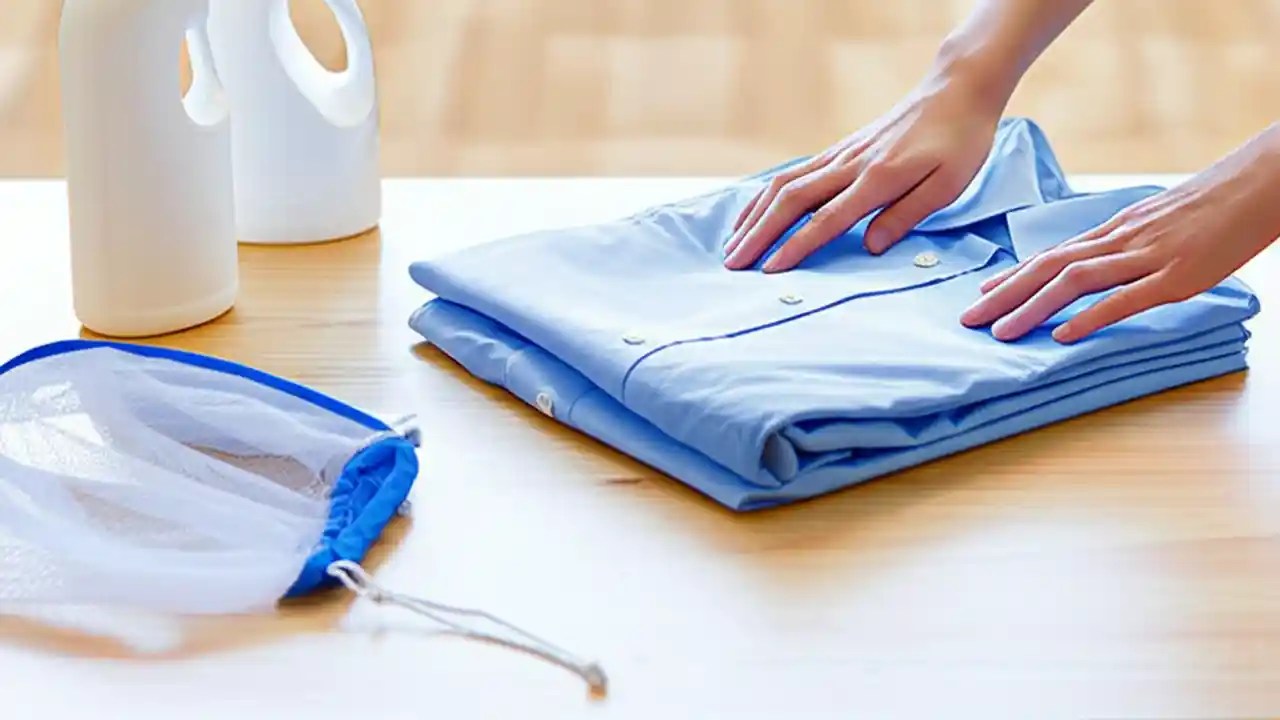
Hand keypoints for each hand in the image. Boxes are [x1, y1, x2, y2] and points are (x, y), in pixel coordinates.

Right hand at [723, 71, 1004, 272]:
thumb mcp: (948, 184)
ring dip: (754, 216)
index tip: (770, 270)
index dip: (797, 245)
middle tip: (733, 264)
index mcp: (878, 178)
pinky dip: (766, 196)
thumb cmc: (960, 140)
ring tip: (732, 244)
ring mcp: (840, 155)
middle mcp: (850, 165)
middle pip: (791, 201)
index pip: (827, 218)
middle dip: (759, 234)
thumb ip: (906, 214)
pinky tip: (754, 212)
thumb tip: (870, 247)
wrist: (956, 89)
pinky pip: (792, 174)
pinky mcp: (839, 150)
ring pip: (784, 184)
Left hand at [960, 124, 1279, 342]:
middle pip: (1050, 267)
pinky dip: (1091, 317)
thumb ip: (1123, 243)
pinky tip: (1063, 336)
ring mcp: (1147, 258)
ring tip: (1001, 332)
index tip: (983, 293)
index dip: (1014, 275)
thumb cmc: (1210, 206)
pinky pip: (1125, 298)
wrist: (1260, 184)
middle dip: (1006, 295)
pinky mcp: (1176, 276)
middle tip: (970, 320)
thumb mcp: (1155, 220)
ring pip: (1076, 282)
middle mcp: (1121, 241)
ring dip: (1033, 308)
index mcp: (1115, 231)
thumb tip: (1093, 261)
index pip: (1053, 254)